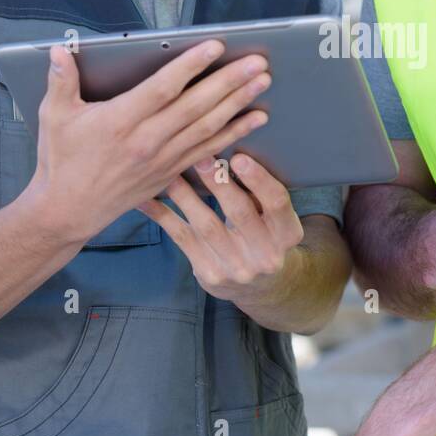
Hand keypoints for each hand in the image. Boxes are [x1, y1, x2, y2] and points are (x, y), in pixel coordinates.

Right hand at [26, 40, 269, 244]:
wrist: (68, 211)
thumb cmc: (61, 160)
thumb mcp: (54, 117)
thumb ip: (61, 81)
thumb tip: (61, 50)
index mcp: (119, 121)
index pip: (162, 88)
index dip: (191, 66)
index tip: (216, 47)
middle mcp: (146, 141)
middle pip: (196, 106)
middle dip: (229, 82)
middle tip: (257, 62)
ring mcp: (162, 159)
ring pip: (208, 127)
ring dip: (238, 104)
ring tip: (262, 83)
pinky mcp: (170, 172)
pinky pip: (208, 150)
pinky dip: (234, 133)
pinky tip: (255, 119)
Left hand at [137, 153, 303, 296]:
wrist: (260, 288)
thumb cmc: (265, 237)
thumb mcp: (275, 221)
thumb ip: (260, 195)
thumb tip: (232, 148)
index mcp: (287, 234)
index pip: (278, 203)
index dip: (259, 180)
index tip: (240, 157)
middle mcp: (266, 255)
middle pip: (240, 213)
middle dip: (219, 183)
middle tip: (200, 156)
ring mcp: (237, 269)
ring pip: (206, 225)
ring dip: (186, 195)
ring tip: (169, 171)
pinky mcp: (210, 275)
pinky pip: (183, 239)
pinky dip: (164, 216)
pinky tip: (148, 199)